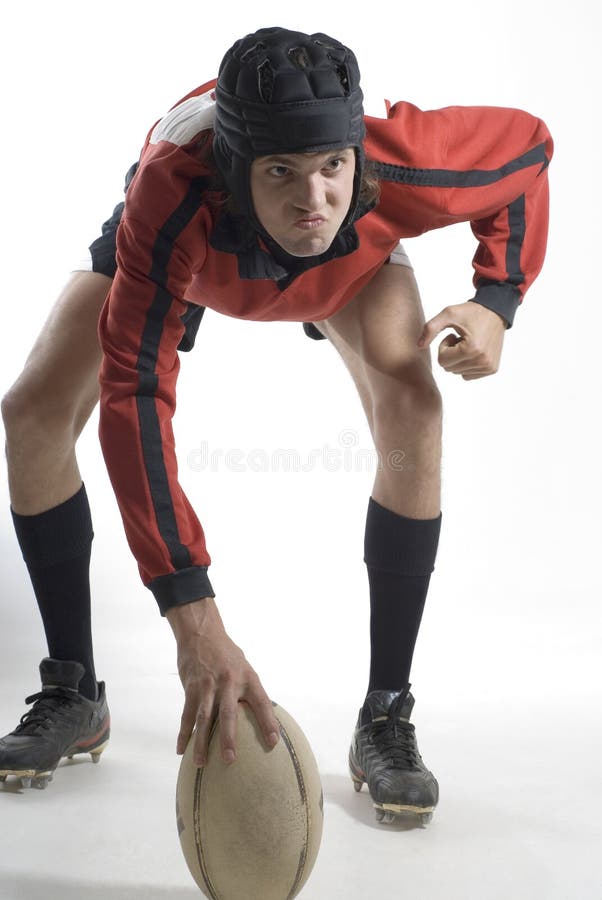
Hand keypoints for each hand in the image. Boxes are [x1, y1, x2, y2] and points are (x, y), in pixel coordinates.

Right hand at [166, 597, 279, 766]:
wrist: (201, 633)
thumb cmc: (226, 654)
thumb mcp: (244, 667)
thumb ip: (249, 690)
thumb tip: (261, 718)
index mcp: (247, 677)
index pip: (261, 702)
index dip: (268, 722)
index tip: (273, 742)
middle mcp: (229, 682)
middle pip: (228, 714)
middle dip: (229, 738)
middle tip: (230, 759)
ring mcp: (208, 685)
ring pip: (203, 718)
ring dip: (201, 742)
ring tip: (201, 763)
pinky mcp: (191, 687)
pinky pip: (187, 714)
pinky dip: (184, 733)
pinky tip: (181, 749)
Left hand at [417, 301, 506, 379]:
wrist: (495, 311)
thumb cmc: (470, 312)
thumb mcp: (448, 314)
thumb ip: (430, 329)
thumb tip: (418, 347)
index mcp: (471, 349)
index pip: (442, 361)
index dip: (443, 347)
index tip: (452, 335)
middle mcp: (482, 361)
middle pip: (449, 369)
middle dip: (450, 354)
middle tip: (460, 339)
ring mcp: (488, 366)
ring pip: (457, 373)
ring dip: (458, 359)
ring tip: (467, 343)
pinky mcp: (492, 369)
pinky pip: (468, 375)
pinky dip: (466, 365)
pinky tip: (473, 350)